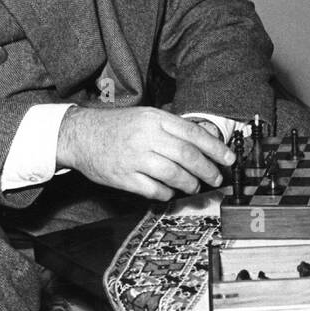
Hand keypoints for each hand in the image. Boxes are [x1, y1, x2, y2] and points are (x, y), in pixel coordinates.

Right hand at [57, 106, 235, 200]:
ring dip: (190, 184)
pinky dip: (168, 193)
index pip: (193, 134)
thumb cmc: (117, 126)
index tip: (229, 159)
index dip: (216, 149)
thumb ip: (172, 128)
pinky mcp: (124, 177)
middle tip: (216, 178)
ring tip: (194, 186)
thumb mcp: (145, 116)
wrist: (80, 135)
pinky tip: (171, 192)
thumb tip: (205, 145)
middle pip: (187, 156)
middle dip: (208, 170)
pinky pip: (154, 190)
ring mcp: (134, 158)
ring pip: (174, 175)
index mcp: (155, 119)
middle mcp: (146, 137)